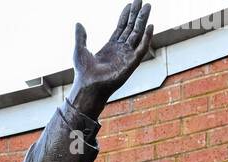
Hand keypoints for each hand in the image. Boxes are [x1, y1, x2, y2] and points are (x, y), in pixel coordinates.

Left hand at [69, 1, 154, 118]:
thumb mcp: (80, 50)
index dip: (125, 16)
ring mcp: (127, 56)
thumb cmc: (83, 73)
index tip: (129, 4)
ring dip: (143, 20)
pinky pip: (141, 48)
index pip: (121, 27)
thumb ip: (80, 37)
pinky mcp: (131, 63)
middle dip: (136, 14)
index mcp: (111, 46)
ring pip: (137, 34)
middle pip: (131, 28)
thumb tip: (78, 23)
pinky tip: (150, 26)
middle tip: (141, 0)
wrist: (88, 87)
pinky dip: (146, 38)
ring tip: (148, 6)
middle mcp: (120, 50)